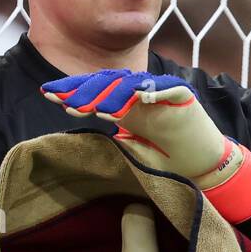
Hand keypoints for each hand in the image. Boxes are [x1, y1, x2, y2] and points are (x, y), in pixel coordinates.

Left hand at [40, 68, 240, 185]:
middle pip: (109, 83)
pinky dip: (156, 91)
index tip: (47, 94)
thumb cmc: (166, 163)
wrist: (203, 168)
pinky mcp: (185, 98)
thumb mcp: (130, 151)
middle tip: (64, 101)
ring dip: (114, 94)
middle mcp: (139, 96)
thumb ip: (108, 140)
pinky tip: (140, 96)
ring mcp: (161, 94)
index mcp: (124, 107)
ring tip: (96, 108)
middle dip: (85, 91)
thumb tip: (73, 132)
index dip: (72, 91)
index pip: (95, 92)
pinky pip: (169, 89)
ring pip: (134, 85)